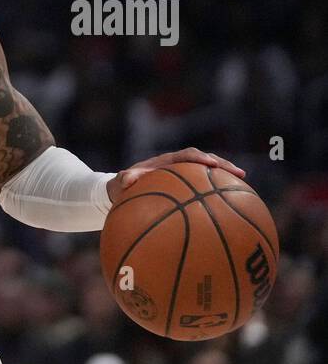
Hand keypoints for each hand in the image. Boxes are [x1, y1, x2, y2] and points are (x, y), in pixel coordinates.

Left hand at [107, 148, 246, 202]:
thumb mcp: (120, 183)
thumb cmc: (121, 187)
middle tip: (240, 174)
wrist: (122, 192)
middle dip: (223, 166)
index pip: (186, 155)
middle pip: (206, 161)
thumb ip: (125, 179)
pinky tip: (231, 208)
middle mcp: (178, 166)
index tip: (211, 164)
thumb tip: (128, 179)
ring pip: (209, 174)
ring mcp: (184, 177)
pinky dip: (217, 195)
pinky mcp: (186, 189)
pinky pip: (204, 190)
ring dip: (225, 178)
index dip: (200, 158)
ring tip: (244, 186)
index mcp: (166, 162)